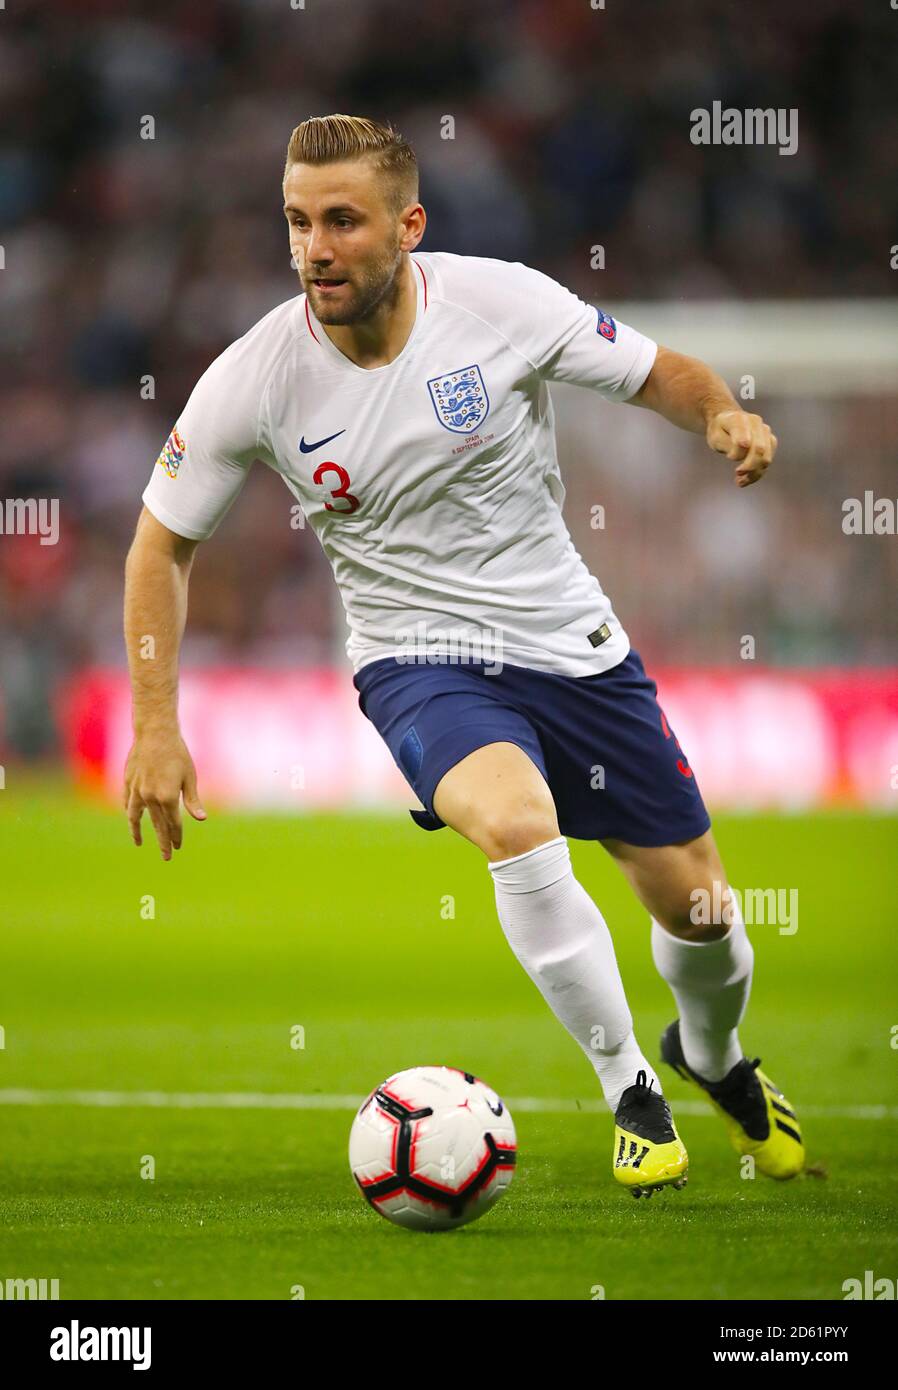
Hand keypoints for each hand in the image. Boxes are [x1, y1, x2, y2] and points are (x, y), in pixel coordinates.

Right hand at [124, 731, 206, 860]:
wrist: (155, 733)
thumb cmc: (178, 753)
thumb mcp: (190, 777)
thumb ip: (192, 801)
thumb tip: (201, 819)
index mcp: (168, 797)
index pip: (174, 824)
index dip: (177, 836)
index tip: (178, 846)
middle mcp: (150, 797)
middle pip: (157, 825)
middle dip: (163, 841)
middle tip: (167, 857)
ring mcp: (137, 790)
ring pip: (136, 817)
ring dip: (138, 832)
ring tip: (140, 843)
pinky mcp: (128, 782)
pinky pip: (128, 802)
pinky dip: (130, 812)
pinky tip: (132, 818)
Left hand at [706, 409, 776, 487]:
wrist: (728, 422)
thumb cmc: (720, 431)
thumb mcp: (715, 437)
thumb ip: (728, 443)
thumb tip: (745, 447)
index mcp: (739, 419)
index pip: (743, 441)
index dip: (738, 454)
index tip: (729, 458)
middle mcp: (755, 423)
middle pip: (759, 449)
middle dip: (749, 466)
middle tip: (737, 473)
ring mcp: (765, 431)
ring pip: (766, 457)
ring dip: (754, 473)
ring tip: (740, 481)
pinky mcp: (770, 441)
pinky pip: (768, 460)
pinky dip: (758, 473)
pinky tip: (746, 479)